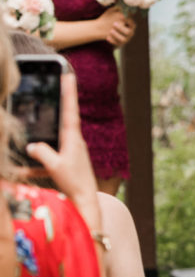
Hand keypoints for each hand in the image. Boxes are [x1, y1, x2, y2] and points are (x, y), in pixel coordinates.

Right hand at [25, 73, 100, 231]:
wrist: (86, 201)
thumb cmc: (74, 183)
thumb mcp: (55, 166)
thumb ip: (42, 153)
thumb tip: (31, 145)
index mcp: (73, 138)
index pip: (70, 110)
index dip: (68, 92)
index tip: (68, 75)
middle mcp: (74, 141)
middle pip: (64, 116)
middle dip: (60, 101)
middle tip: (59, 81)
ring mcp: (72, 150)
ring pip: (56, 135)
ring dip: (48, 129)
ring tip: (40, 119)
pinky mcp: (68, 160)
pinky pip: (52, 153)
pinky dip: (40, 157)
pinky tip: (25, 167)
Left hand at [99, 5, 135, 46]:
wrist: (100, 27)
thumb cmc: (109, 17)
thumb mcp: (113, 11)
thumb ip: (118, 8)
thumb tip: (122, 4)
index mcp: (130, 24)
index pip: (132, 23)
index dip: (127, 21)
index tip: (120, 17)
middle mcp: (129, 32)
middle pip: (129, 32)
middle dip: (121, 29)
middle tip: (114, 24)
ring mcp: (125, 39)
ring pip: (124, 39)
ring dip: (117, 35)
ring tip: (110, 31)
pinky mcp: (119, 44)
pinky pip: (117, 44)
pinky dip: (112, 41)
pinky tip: (107, 37)